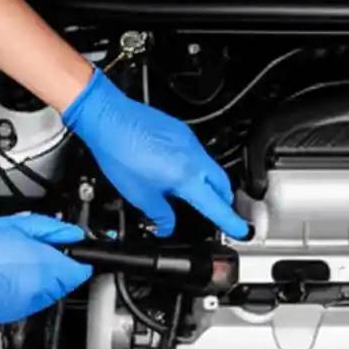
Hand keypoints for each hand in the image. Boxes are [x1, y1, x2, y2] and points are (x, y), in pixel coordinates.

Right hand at [0, 214, 92, 323]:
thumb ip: (51, 230)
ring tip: (14, 264)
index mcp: (42, 269)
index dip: (78, 261)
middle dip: (56, 270)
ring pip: (45, 296)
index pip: (79, 272)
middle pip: (63, 285)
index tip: (72, 255)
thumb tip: (72, 234)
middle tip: (35, 254)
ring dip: (39, 283)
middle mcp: (35, 293)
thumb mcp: (15, 225)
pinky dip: (22, 294)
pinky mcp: (6, 315)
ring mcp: (21, 307)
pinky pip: (26, 305)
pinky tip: (4, 278)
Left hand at [62, 68, 248, 238]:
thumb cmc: (118, 150)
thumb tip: (166, 225)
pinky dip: (197, 168)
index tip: (242, 231)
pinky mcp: (182, 132)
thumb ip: (159, 214)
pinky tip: (177, 172)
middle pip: (223, 186)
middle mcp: (194, 157)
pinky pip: (199, 155)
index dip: (231, 222)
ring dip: (209, 185)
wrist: (107, 117)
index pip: (216, 206)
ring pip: (212, 169)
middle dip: (223, 203)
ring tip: (192, 194)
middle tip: (218, 215)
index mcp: (186, 176)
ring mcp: (190, 142)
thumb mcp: (138, 194)